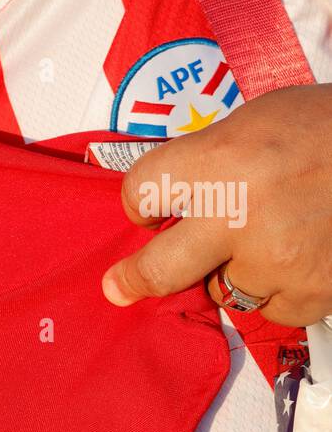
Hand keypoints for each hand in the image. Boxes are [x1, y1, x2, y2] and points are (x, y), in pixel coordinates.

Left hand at [101, 84, 331, 326]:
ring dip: (231, 273)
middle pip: (160, 269)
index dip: (138, 202)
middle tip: (120, 287)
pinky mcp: (313, 293)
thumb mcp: (253, 122)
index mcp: (218, 160)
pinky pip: (274, 309)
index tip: (145, 210)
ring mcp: (277, 262)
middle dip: (135, 278)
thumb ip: (207, 161)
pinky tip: (298, 254)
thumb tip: (175, 197)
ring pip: (224, 292)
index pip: (140, 193)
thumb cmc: (324, 125)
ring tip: (262, 239)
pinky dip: (279, 290)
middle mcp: (240, 215)